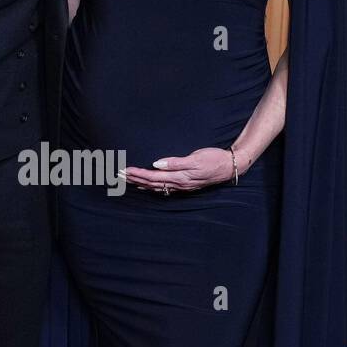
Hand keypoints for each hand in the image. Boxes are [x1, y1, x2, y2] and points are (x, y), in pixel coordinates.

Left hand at [121, 147, 236, 193]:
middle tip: (117, 174)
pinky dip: (151, 187)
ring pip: (155, 187)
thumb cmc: (214, 159)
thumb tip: (157, 164)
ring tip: (126, 180)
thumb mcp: (196, 158)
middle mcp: (178, 184)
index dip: (137, 174)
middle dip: (134, 179)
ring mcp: (181, 186)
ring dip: (140, 183)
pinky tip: (144, 186)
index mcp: (179, 177)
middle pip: (150, 183)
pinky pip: (163, 188)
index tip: (124, 170)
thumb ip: (176, 162)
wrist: (229, 166)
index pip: (152, 176)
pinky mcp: (184, 184)